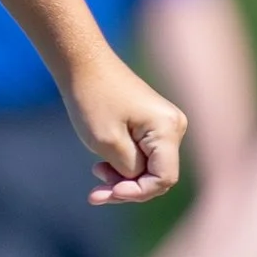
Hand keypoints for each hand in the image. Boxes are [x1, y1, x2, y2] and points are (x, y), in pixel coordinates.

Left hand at [67, 56, 186, 203]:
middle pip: (157, 175)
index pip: (164, 178)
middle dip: (127, 188)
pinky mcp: (152, 124)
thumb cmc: (92, 99)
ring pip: (149, 168)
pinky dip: (123, 165)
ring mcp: (165, 125)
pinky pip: (143, 155)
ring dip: (123, 178)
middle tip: (95, 193)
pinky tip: (102, 165)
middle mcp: (174, 127)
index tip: (107, 192)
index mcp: (168, 129)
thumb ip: (129, 169)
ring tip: (96, 172)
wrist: (82, 63)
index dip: (137, 192)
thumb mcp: (108, 143)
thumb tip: (140, 181)